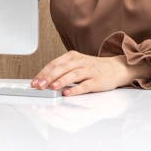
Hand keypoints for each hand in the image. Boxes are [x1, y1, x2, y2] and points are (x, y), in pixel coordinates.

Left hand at [31, 50, 149, 96]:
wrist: (116, 68)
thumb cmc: (93, 68)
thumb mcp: (76, 64)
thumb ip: (62, 70)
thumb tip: (42, 81)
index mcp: (73, 57)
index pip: (55, 63)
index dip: (43, 72)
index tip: (34, 82)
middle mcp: (81, 62)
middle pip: (63, 68)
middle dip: (49, 77)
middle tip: (39, 85)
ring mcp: (90, 71)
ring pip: (73, 75)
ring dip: (61, 81)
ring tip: (52, 87)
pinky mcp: (97, 81)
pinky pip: (85, 85)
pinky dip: (75, 89)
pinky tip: (67, 93)